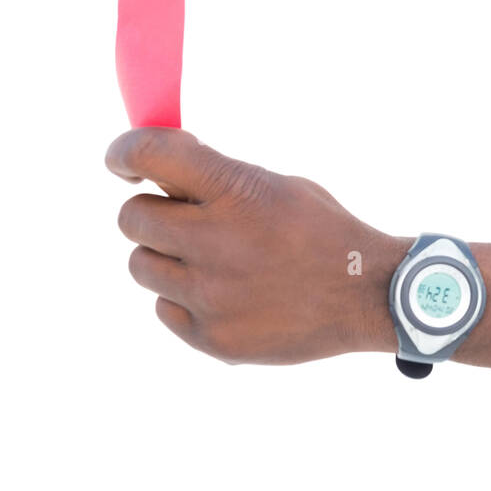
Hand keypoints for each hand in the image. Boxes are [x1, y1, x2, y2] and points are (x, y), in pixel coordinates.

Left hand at [105, 127, 401, 364]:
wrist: (367, 295)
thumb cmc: (321, 231)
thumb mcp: (276, 186)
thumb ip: (218, 180)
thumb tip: (155, 173)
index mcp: (236, 192)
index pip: (151, 154)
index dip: (124, 152)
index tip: (122, 162)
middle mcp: (217, 242)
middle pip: (131, 218)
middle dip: (152, 213)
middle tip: (182, 220)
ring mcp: (211, 295)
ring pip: (142, 266)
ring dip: (167, 258)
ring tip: (211, 262)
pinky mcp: (212, 338)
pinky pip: (164, 308)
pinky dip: (185, 299)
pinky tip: (225, 294)